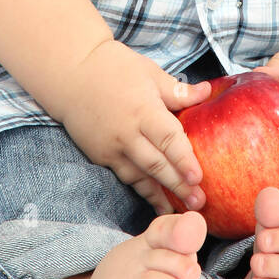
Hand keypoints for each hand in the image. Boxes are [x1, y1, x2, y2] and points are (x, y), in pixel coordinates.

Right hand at [52, 39, 213, 215]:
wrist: (70, 74)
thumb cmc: (113, 67)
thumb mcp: (149, 72)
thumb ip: (178, 91)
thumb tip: (207, 93)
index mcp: (143, 110)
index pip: (168, 139)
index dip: (184, 160)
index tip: (199, 178)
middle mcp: (127, 133)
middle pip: (156, 164)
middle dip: (178, 186)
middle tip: (198, 205)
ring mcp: (111, 147)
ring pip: (140, 177)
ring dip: (160, 195)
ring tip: (180, 211)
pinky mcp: (101, 156)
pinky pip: (125, 176)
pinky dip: (142, 190)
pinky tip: (156, 201)